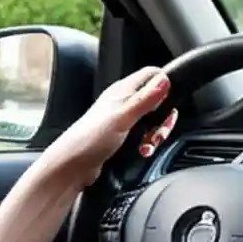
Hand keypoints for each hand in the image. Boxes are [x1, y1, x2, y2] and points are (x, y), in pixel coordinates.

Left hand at [40, 67, 178, 185]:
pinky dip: (147, 144)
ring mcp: (123, 120)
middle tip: (158, 131)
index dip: (165, 84)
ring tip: (149, 145)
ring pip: (152, 121)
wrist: (72, 166)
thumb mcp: (122, 117)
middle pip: (157, 101)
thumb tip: (164, 80)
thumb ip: (144, 99)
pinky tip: (142, 151)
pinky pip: (144, 137)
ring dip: (156, 134)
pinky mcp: (123, 138)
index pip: (152, 75)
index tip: (170, 102)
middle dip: (164, 117)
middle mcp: (123, 102)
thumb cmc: (89, 139)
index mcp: (123, 91)